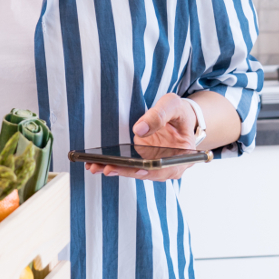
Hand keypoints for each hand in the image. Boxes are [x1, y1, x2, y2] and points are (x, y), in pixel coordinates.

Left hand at [85, 93, 199, 182]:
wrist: (179, 116)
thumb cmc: (178, 112)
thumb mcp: (173, 105)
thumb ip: (159, 115)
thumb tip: (139, 130)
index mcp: (183, 155)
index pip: (167, 168)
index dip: (152, 170)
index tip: (138, 169)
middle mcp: (168, 165)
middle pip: (147, 172)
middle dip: (126, 171)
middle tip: (107, 168)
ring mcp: (154, 164)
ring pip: (135, 172)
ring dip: (115, 170)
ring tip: (95, 166)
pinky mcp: (143, 160)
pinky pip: (128, 166)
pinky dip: (114, 164)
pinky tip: (96, 163)